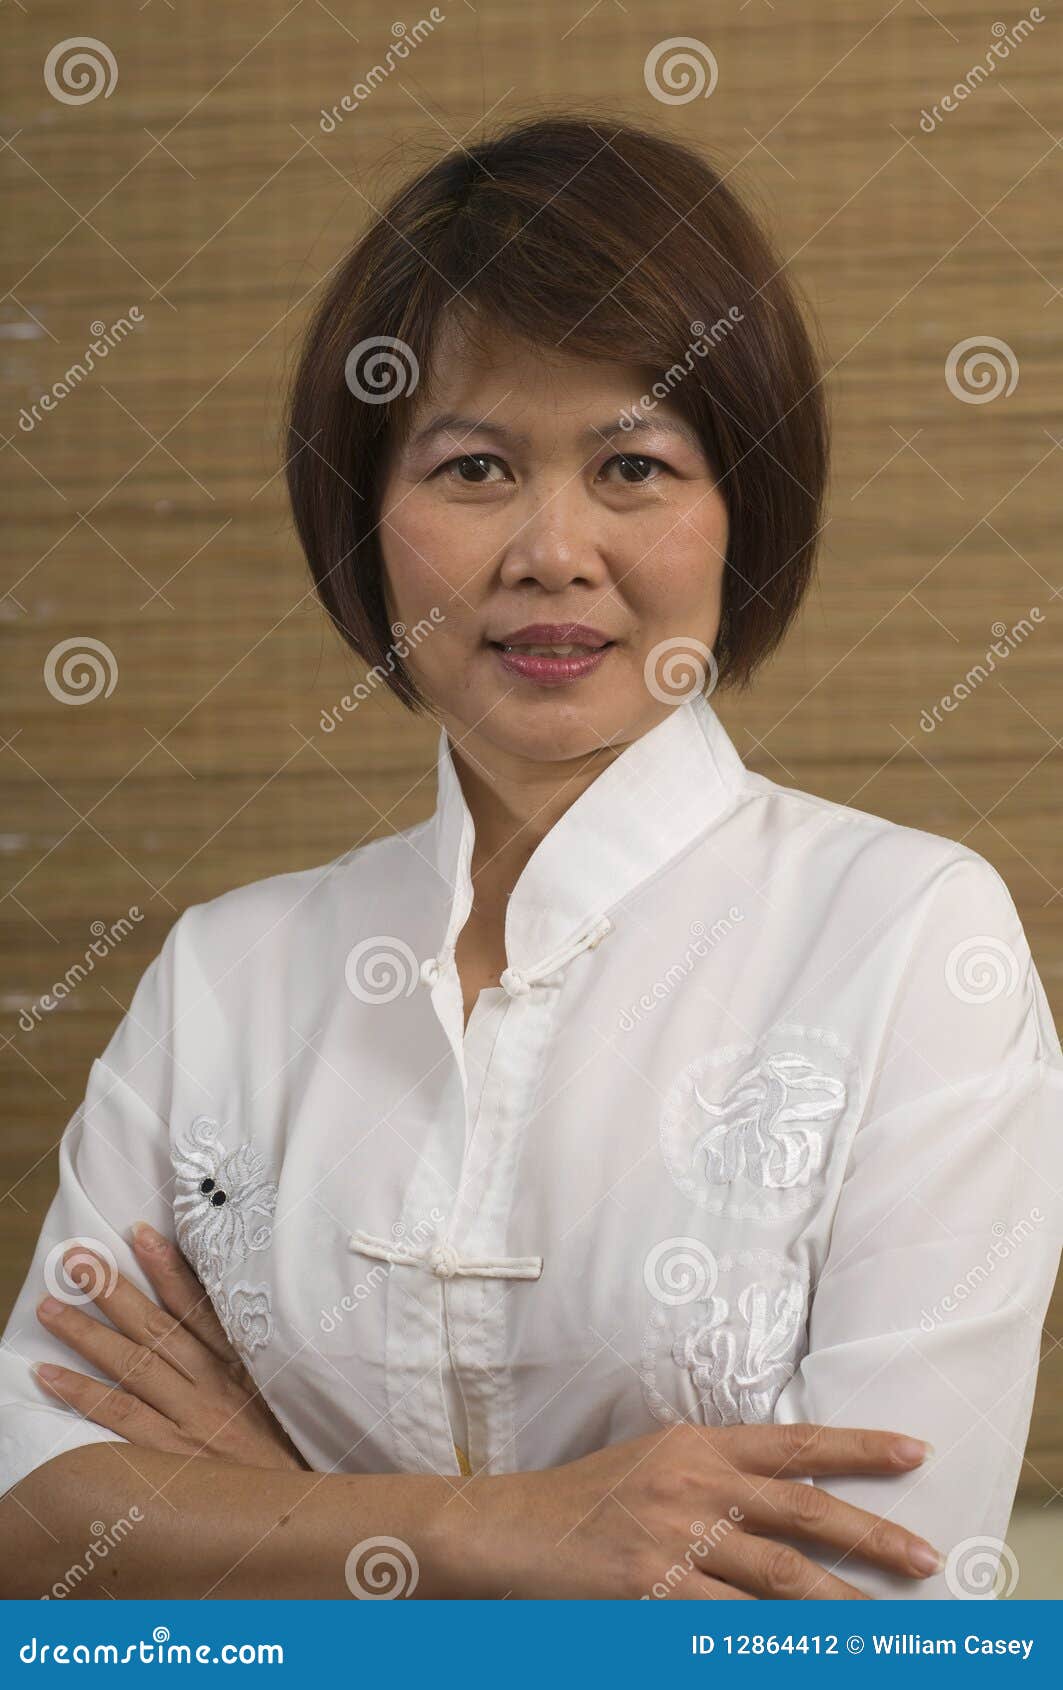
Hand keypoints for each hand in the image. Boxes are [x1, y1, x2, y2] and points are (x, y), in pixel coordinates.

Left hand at [34, 1225, 308, 1472]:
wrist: (302, 1514)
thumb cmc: (290, 1459)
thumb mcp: (285, 1401)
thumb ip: (254, 1368)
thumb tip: (223, 1332)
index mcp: (245, 1367)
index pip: (203, 1307)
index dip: (171, 1269)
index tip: (142, 1234)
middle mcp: (216, 1387)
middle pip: (157, 1329)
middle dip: (115, 1290)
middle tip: (77, 1260)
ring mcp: (192, 1421)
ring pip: (132, 1365)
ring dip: (88, 1333)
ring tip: (51, 1307)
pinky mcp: (172, 1457)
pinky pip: (120, 1418)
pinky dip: (82, 1394)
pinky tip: (49, 1375)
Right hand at [440, 1421, 943, 1598]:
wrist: (511, 1530)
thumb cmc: (585, 1499)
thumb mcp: (655, 1461)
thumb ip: (717, 1470)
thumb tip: (787, 1491)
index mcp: (699, 1443)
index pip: (797, 1442)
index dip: (859, 1447)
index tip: (913, 1452)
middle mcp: (697, 1484)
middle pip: (806, 1510)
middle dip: (874, 1535)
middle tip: (926, 1557)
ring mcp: (678, 1540)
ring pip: (784, 1578)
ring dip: (842, 1605)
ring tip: (887, 1627)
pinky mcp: (656, 1592)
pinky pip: (731, 1626)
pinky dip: (771, 1643)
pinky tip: (801, 1652)